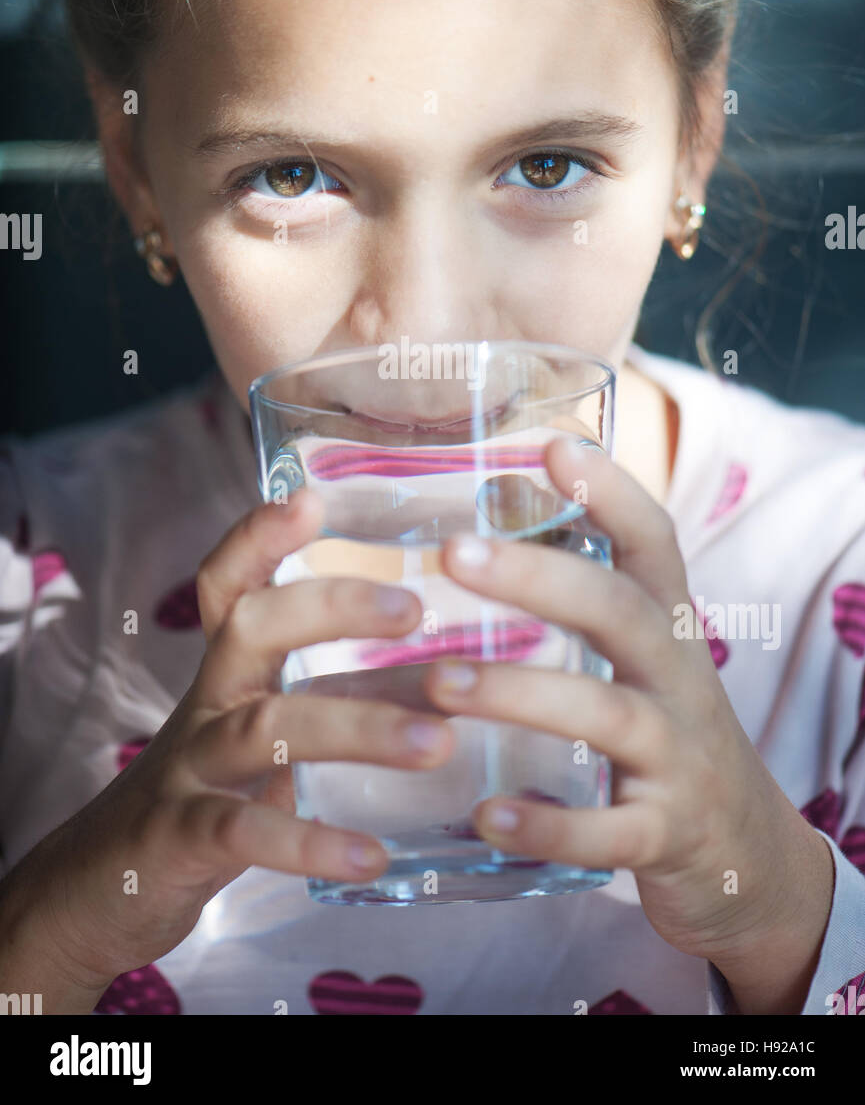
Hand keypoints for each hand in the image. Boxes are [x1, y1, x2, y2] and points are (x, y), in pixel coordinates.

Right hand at [5, 489, 454, 991]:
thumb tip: (458, 681)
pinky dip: (309, 842)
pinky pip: (243, 832)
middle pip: (254, 629)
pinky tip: (371, 857)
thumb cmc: (212, 795)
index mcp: (229, 670)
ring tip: (440, 743)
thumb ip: (343, 703)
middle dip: (334, 607)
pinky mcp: (182, 840)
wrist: (100, 887)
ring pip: (266, 729)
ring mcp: (190, 769)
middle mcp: (207, 703)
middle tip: (414, 608)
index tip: (312, 499)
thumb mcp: (267, 737)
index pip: (233, 583)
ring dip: (359, 728)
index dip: (261, 537)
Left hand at [421, 435, 829, 970]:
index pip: (654, 543)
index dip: (612, 492)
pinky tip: (487, 814)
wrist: (746, 853)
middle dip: (539, 578)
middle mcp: (678, 679)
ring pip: (607, 715)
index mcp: (667, 627)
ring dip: (521, 695)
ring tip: (440, 682)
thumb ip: (584, 589)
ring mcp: (677, 758)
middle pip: (620, 612)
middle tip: (453, 553)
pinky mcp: (665, 834)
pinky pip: (609, 832)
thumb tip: (502, 490)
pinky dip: (549, 825)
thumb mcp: (642, 655)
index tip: (554, 446)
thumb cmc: (664, 729)